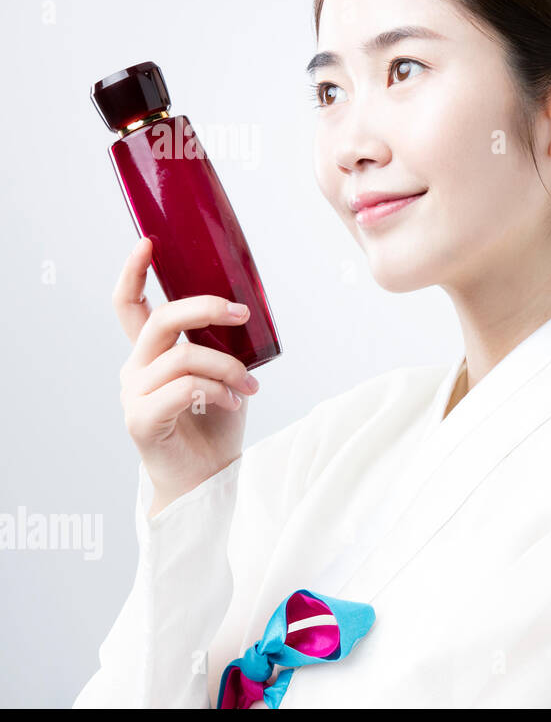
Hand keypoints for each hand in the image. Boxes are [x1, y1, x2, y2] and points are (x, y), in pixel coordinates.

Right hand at [114, 236, 259, 517]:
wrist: (207, 478)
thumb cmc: (216, 423)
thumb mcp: (223, 372)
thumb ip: (221, 344)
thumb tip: (245, 311)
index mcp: (150, 354)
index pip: (129, 306)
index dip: (134, 273)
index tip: (148, 243)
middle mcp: (135, 369)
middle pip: (160, 322)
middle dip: (204, 309)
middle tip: (241, 314)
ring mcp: (134, 395)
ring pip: (183, 358)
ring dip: (227, 367)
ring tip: (251, 386)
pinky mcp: (141, 421)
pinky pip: (184, 389)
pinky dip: (217, 391)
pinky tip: (232, 402)